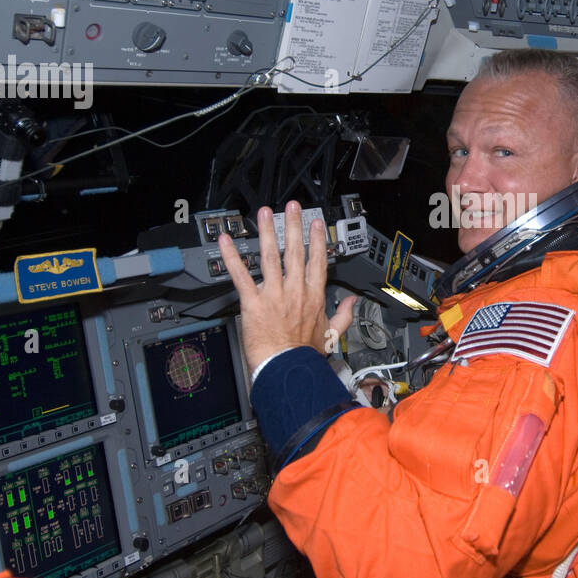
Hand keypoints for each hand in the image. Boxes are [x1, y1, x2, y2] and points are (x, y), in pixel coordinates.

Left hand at [219, 201, 357, 373]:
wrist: (288, 370)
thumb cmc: (306, 356)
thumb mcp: (332, 335)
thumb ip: (343, 315)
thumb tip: (351, 303)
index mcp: (313, 296)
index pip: (317, 261)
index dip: (317, 240)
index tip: (316, 224)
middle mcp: (294, 291)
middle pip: (295, 252)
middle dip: (293, 226)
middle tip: (291, 207)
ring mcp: (273, 295)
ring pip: (270, 257)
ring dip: (267, 232)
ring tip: (265, 214)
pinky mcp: (253, 303)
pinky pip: (241, 276)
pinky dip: (231, 258)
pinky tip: (225, 242)